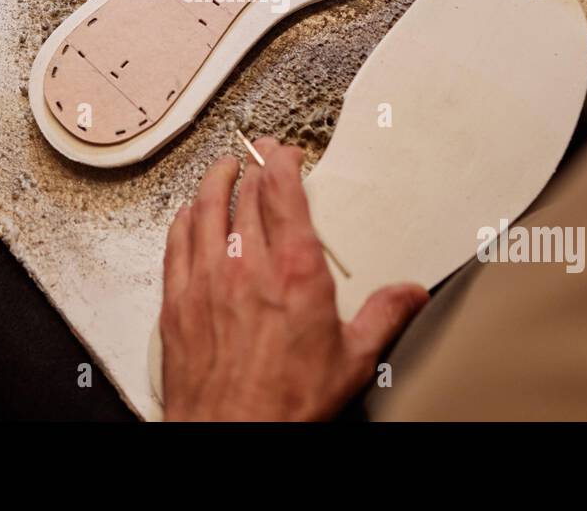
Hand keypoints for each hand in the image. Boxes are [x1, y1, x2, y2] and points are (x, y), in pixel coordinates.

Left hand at [160, 138, 427, 420]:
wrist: (233, 434)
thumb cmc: (287, 404)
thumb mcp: (352, 360)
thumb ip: (383, 317)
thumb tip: (410, 294)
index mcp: (295, 272)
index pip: (283, 192)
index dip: (281, 161)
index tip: (284, 152)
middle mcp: (248, 267)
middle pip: (245, 195)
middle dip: (253, 167)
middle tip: (259, 155)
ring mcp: (208, 280)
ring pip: (204, 210)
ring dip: (214, 182)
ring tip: (221, 169)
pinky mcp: (179, 301)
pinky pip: (176, 243)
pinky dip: (183, 220)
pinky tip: (187, 215)